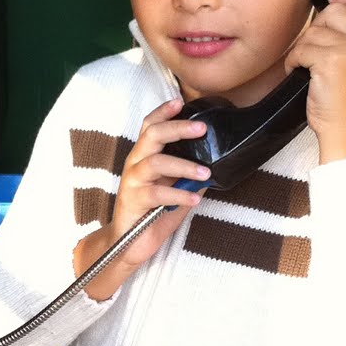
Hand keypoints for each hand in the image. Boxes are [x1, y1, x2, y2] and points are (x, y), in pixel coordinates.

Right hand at [72, 97, 208, 299]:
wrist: (128, 244)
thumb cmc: (153, 213)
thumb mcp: (175, 188)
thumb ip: (189, 175)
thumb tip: (217, 164)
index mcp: (144, 156)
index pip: (150, 126)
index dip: (163, 112)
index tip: (180, 102)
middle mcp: (135, 163)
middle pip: (152, 135)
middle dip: (177, 128)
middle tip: (202, 129)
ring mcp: (132, 181)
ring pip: (155, 162)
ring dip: (184, 165)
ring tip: (206, 172)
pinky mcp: (133, 200)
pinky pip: (157, 193)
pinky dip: (179, 194)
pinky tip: (195, 199)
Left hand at [284, 0, 345, 163]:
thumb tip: (334, 10)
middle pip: (335, 10)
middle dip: (319, 27)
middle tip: (317, 51)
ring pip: (314, 30)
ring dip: (304, 47)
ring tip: (309, 67)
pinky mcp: (331, 60)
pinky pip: (301, 48)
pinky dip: (294, 61)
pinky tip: (302, 74)